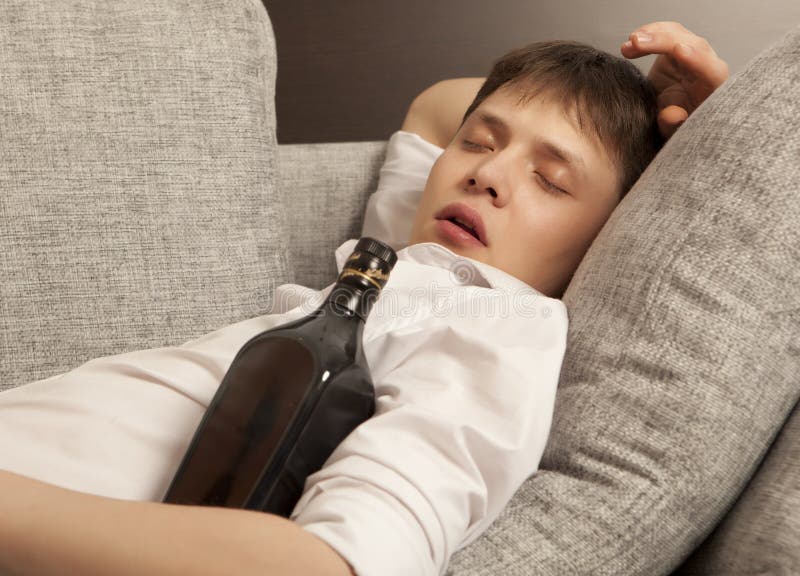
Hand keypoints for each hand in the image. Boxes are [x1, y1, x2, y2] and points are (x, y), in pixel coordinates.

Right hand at [621, 21, 729, 138]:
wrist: (670, 122)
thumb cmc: (678, 128)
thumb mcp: (674, 134)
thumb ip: (674, 125)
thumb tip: (672, 114)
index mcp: (712, 89)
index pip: (711, 69)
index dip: (696, 58)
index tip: (678, 51)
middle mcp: (706, 68)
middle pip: (693, 45)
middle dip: (665, 41)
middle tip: (638, 43)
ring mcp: (691, 56)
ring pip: (678, 34)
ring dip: (653, 34)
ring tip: (631, 43)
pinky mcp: (675, 51)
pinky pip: (666, 34)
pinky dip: (648, 35)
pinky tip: (631, 43)